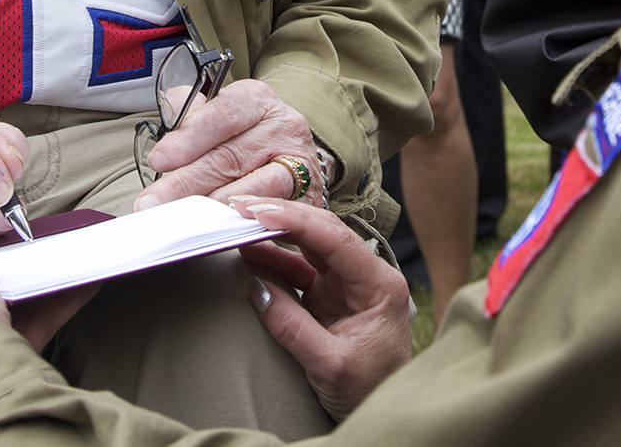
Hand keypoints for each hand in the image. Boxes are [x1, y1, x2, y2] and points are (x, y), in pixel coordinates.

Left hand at [133, 79, 322, 210]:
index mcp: (256, 99)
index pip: (222, 114)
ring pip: (255, 186)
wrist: (290, 155)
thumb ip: (191, 113)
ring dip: (215, 205)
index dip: (189, 138)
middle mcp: (283, 125)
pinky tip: (224, 228)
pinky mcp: (309, 195)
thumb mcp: (219, 115)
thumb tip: (169, 113)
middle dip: (188, 182)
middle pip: (231, 155)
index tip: (160, 160)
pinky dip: (247, 220)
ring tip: (184, 219)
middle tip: (155, 202)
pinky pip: (276, 211)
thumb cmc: (245, 136)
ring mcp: (299, 161)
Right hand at [234, 197, 413, 419]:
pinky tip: (250, 254)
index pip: (337, 240)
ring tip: (239, 228)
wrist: (381, 410)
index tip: (261, 213)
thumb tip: (256, 288)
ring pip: (308, 248)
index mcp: (379, 285)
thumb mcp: (330, 365)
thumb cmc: (369, 389)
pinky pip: (299, 271)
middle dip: (283, 218)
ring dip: (274, 237)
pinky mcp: (329, 297)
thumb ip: (293, 327)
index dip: (297, 222)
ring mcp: (346, 285)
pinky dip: (274, 261)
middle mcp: (365, 277)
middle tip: (243, 209)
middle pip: (322, 234)